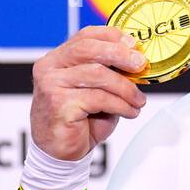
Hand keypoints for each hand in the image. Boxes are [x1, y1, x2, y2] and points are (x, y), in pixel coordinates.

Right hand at [30, 26, 148, 160]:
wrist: (61, 153)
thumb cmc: (80, 119)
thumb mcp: (97, 89)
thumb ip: (110, 72)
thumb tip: (138, 59)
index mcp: (58, 58)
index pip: (85, 36)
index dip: (111, 36)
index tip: (134, 44)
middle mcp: (49, 67)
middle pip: (88, 49)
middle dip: (119, 54)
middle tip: (141, 64)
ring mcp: (51, 85)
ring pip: (97, 74)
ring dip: (125, 88)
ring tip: (138, 100)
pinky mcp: (59, 105)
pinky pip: (99, 98)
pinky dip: (121, 105)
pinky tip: (130, 112)